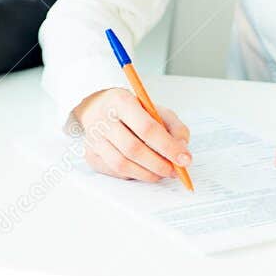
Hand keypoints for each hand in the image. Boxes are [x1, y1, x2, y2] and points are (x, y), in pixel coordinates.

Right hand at [70, 88, 191, 182]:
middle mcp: (103, 120)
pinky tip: (143, 170)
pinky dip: (133, 174)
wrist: (98, 109)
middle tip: (174, 171)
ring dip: (147, 173)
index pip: (146, 127)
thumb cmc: (131, 110)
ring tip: (161, 173)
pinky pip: (115, 172)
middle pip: (133, 148)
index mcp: (121, 101)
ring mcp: (93, 139)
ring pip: (121, 164)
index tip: (184, 159)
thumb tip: (181, 149)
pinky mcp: (90, 155)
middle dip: (158, 164)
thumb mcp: (155, 109)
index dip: (168, 146)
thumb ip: (174, 127)